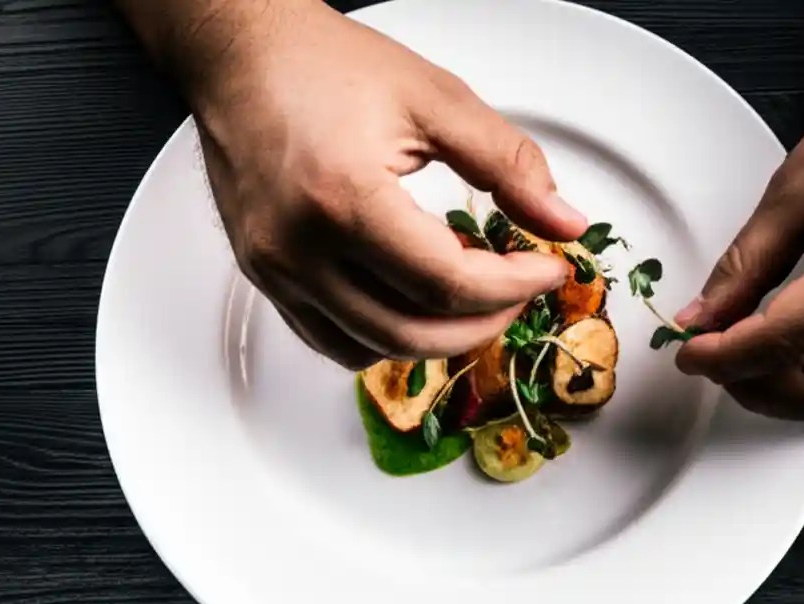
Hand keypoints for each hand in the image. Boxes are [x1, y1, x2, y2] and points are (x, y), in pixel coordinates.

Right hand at [190, 2, 586, 367]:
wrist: (240, 53)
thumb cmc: (325, 65)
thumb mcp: (436, 99)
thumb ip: (508, 164)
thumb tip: (563, 221)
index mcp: (344, 198)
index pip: (448, 283)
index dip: (513, 286)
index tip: (546, 268)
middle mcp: (299, 247)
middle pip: (412, 334)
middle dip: (483, 322)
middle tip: (518, 289)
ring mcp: (275, 269)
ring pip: (372, 349)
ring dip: (436, 336)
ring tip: (472, 293)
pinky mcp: (264, 276)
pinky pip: (331, 341)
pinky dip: (383, 338)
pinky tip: (415, 300)